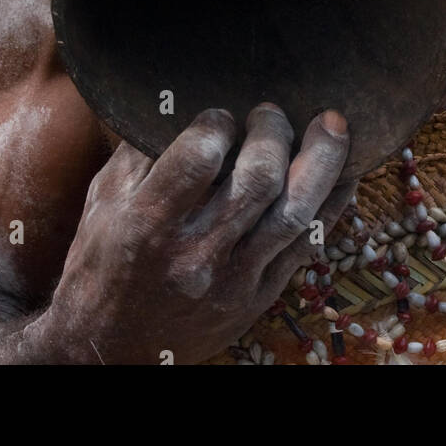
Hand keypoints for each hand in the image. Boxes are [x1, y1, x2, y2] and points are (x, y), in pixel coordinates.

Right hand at [34, 103, 353, 364]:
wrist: (108, 349)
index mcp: (148, 224)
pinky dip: (332, 206)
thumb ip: (141, 150)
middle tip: (270, 113)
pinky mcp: (257, 298)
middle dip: (274, 132)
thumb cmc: (101, 264)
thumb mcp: (104, 201)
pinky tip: (344, 175)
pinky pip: (307, 246)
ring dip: (321, 162)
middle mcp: (194, 253)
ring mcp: (231, 280)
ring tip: (333, 126)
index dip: (218, 122)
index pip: (200, 157)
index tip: (222, 113)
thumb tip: (179, 96)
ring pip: (294, 212)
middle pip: (258, 180)